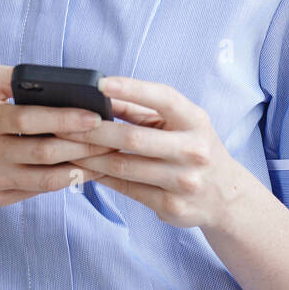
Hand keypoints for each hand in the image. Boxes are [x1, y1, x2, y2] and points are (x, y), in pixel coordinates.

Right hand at [0, 65, 112, 205]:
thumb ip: (17, 76)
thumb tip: (62, 82)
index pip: (30, 120)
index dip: (65, 119)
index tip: (95, 116)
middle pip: (44, 152)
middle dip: (83, 146)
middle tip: (113, 139)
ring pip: (44, 180)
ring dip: (80, 170)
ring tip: (105, 159)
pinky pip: (34, 191)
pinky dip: (59, 182)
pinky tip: (80, 171)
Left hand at [55, 75, 241, 227]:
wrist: (225, 196)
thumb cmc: (193, 148)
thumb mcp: (179, 124)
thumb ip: (141, 111)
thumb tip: (100, 95)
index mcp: (196, 121)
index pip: (164, 98)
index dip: (132, 89)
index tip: (100, 83)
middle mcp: (194, 151)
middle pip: (133, 138)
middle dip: (93, 130)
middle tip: (62, 122)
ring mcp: (184, 182)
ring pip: (124, 167)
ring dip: (89, 156)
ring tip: (64, 146)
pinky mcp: (171, 206)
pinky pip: (126, 189)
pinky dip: (101, 177)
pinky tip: (82, 168)